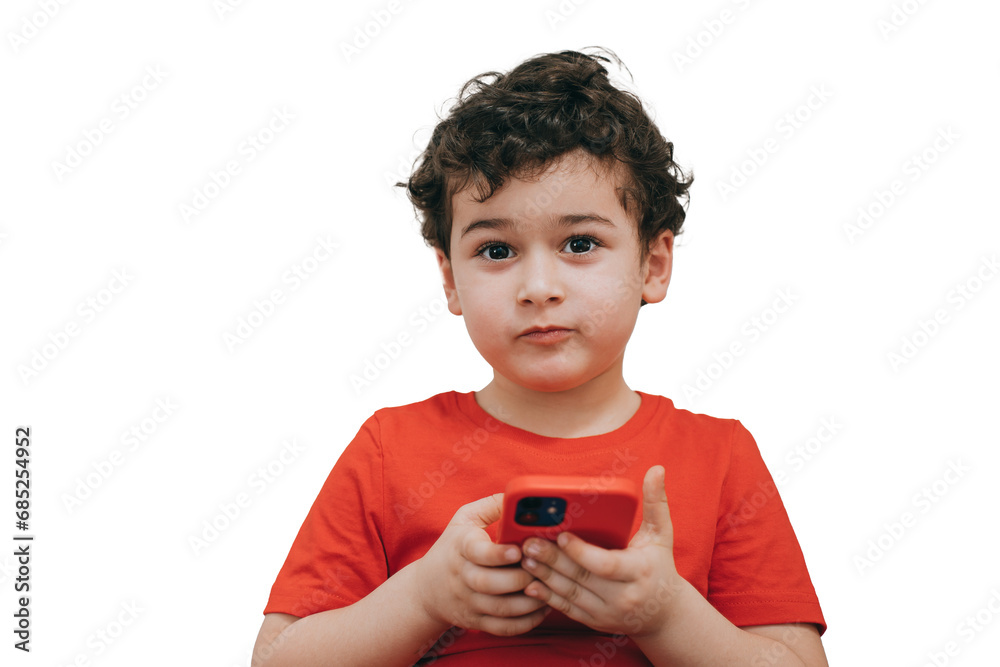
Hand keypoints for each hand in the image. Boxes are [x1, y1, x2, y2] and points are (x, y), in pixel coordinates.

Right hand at [416, 493, 549, 635]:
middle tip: (543, 568)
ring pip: (501, 608)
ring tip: (549, 588)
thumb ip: (492, 505)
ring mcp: (469, 602)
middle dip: (521, 577)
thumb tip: (519, 497)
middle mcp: (463, 577)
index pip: (477, 552)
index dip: (499, 553)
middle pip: (490, 583)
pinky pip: (504, 627)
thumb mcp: (464, 519)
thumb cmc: (452, 547)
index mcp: (461, 548)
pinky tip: (542, 608)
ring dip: (529, 602)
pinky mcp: (477, 621)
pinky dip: (526, 622)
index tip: (519, 549)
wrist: (426, 589)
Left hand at [519, 465, 683, 637]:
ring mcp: (607, 612)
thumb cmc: (660, 566)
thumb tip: (656, 469)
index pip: (605, 564)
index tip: (561, 534)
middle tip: (529, 542)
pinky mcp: (594, 622)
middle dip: (552, 560)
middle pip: (581, 577)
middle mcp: (622, 596)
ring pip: (569, 594)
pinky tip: (530, 583)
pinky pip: (567, 609)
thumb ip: (656, 502)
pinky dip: (547, 597)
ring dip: (544, 576)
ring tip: (524, 557)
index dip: (580, 551)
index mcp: (638, 571)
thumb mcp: (661, 535)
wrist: (664, 615)